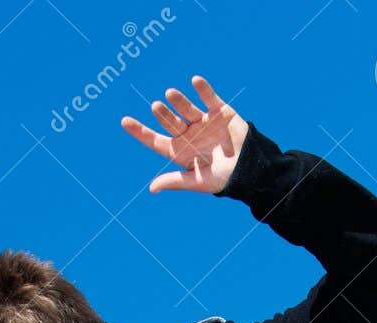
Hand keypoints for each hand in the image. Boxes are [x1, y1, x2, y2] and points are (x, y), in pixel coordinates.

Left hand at [121, 74, 247, 194]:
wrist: (252, 170)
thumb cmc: (224, 179)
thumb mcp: (198, 181)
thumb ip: (176, 181)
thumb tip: (151, 188)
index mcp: (180, 151)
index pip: (155, 140)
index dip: (140, 131)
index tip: (124, 121)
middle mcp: (189, 134)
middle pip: (171, 122)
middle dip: (163, 115)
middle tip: (156, 106)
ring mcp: (203, 121)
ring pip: (187, 108)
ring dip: (178, 101)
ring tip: (170, 94)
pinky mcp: (220, 111)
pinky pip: (209, 97)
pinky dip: (203, 89)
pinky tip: (195, 81)